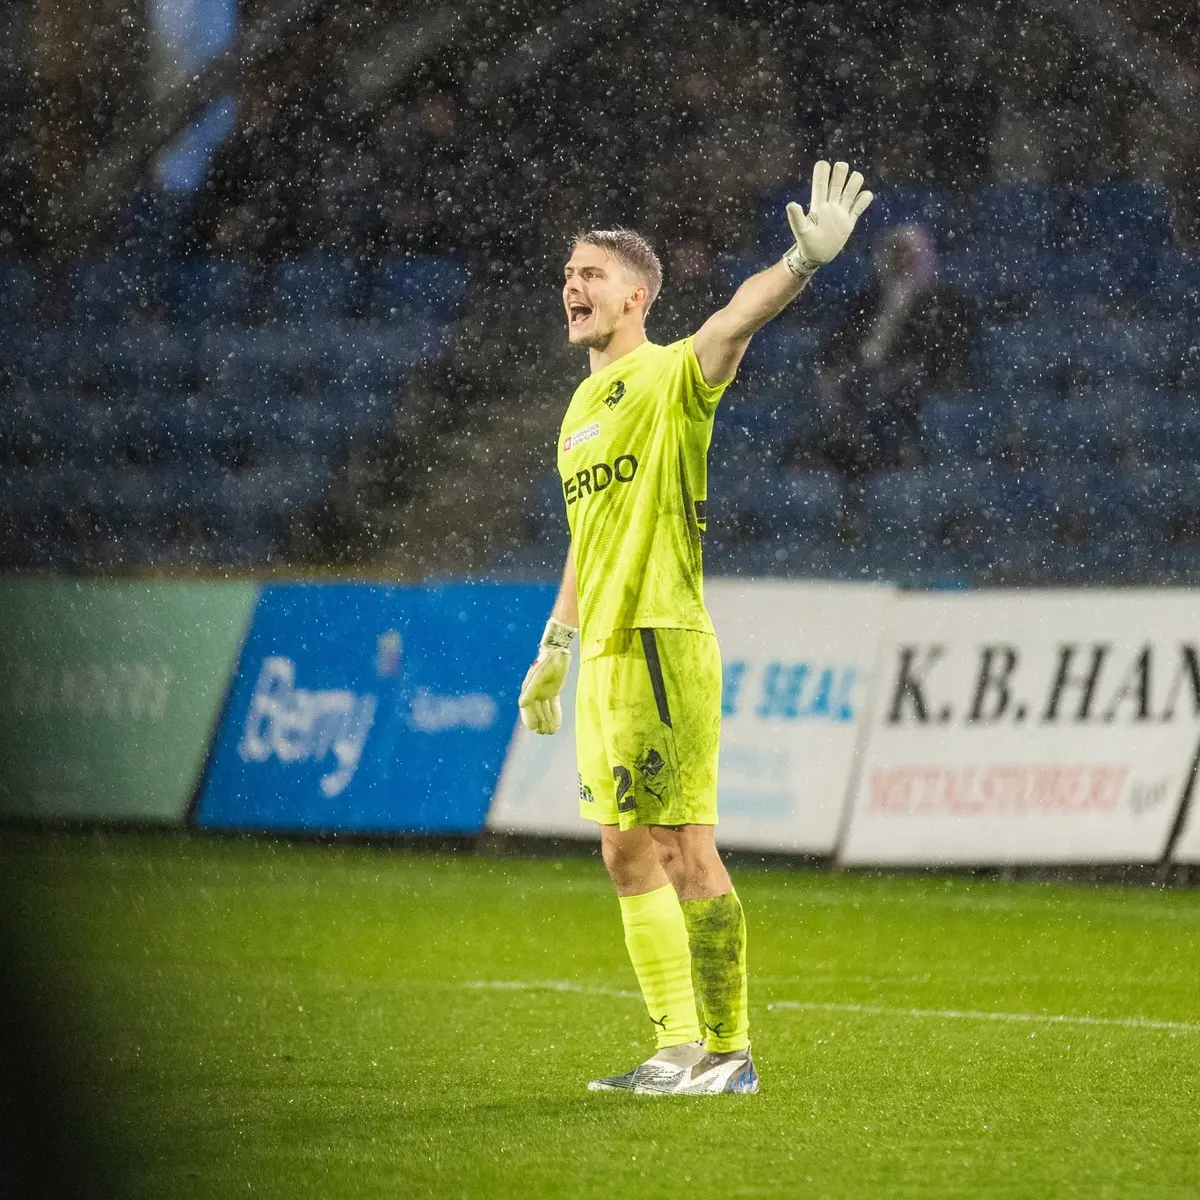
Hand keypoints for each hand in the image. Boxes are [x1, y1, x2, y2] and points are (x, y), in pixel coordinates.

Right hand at [518, 618, 575, 733]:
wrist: (558, 652)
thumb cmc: (548, 661)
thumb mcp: (541, 675)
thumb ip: (531, 689)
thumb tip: (521, 704)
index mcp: (528, 687)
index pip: (527, 706)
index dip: (529, 718)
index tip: (533, 728)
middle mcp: (534, 691)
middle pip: (536, 710)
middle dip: (541, 721)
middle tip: (546, 732)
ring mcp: (544, 691)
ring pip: (545, 709)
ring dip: (548, 720)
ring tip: (552, 731)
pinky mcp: (553, 691)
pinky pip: (553, 705)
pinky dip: (555, 714)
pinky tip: (558, 725)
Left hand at [785, 160, 873, 272]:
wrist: (817, 257)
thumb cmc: (807, 244)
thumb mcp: (802, 231)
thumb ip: (797, 218)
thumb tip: (791, 204)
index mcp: (818, 205)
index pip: (820, 183)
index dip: (822, 172)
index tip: (823, 164)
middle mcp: (830, 205)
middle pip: (837, 181)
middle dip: (840, 171)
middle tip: (841, 167)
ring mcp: (841, 211)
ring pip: (851, 189)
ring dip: (854, 182)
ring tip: (853, 184)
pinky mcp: (849, 220)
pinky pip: (859, 206)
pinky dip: (864, 199)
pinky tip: (864, 197)